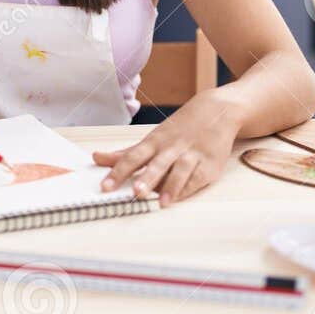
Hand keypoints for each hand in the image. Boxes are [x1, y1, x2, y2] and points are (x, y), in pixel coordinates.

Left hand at [92, 93, 242, 206]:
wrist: (217, 111)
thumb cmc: (179, 129)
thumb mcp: (152, 137)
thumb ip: (126, 152)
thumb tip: (96, 158)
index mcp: (154, 142)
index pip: (132, 157)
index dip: (118, 172)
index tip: (105, 186)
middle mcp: (172, 148)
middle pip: (156, 164)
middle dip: (146, 178)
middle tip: (135, 192)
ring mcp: (192, 155)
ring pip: (179, 171)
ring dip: (170, 187)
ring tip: (160, 202)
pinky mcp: (209, 165)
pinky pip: (197, 179)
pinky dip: (188, 189)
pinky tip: (179, 199)